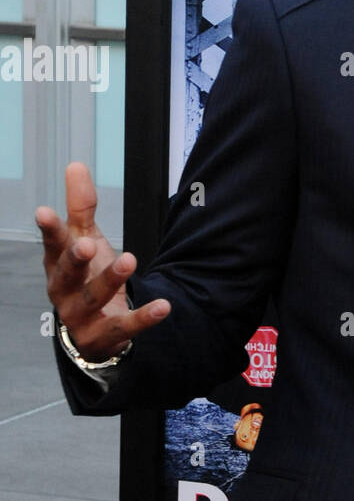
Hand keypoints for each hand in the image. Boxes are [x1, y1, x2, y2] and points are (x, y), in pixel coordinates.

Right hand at [36, 161, 170, 360]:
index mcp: (57, 264)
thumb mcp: (83, 239)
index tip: (43, 211)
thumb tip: (76, 165)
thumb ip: (81, 207)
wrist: (93, 329)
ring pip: (94, 298)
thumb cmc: (84, 276)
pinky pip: (125, 327)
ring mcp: (81, 316)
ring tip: (129, 259)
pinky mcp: (104, 335)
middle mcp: (63, 290)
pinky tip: (163, 306)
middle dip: (75, 259)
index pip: (52, 244)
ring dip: (110, 279)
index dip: (49, 230)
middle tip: (87, 243)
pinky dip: (144, 317)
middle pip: (66, 274)